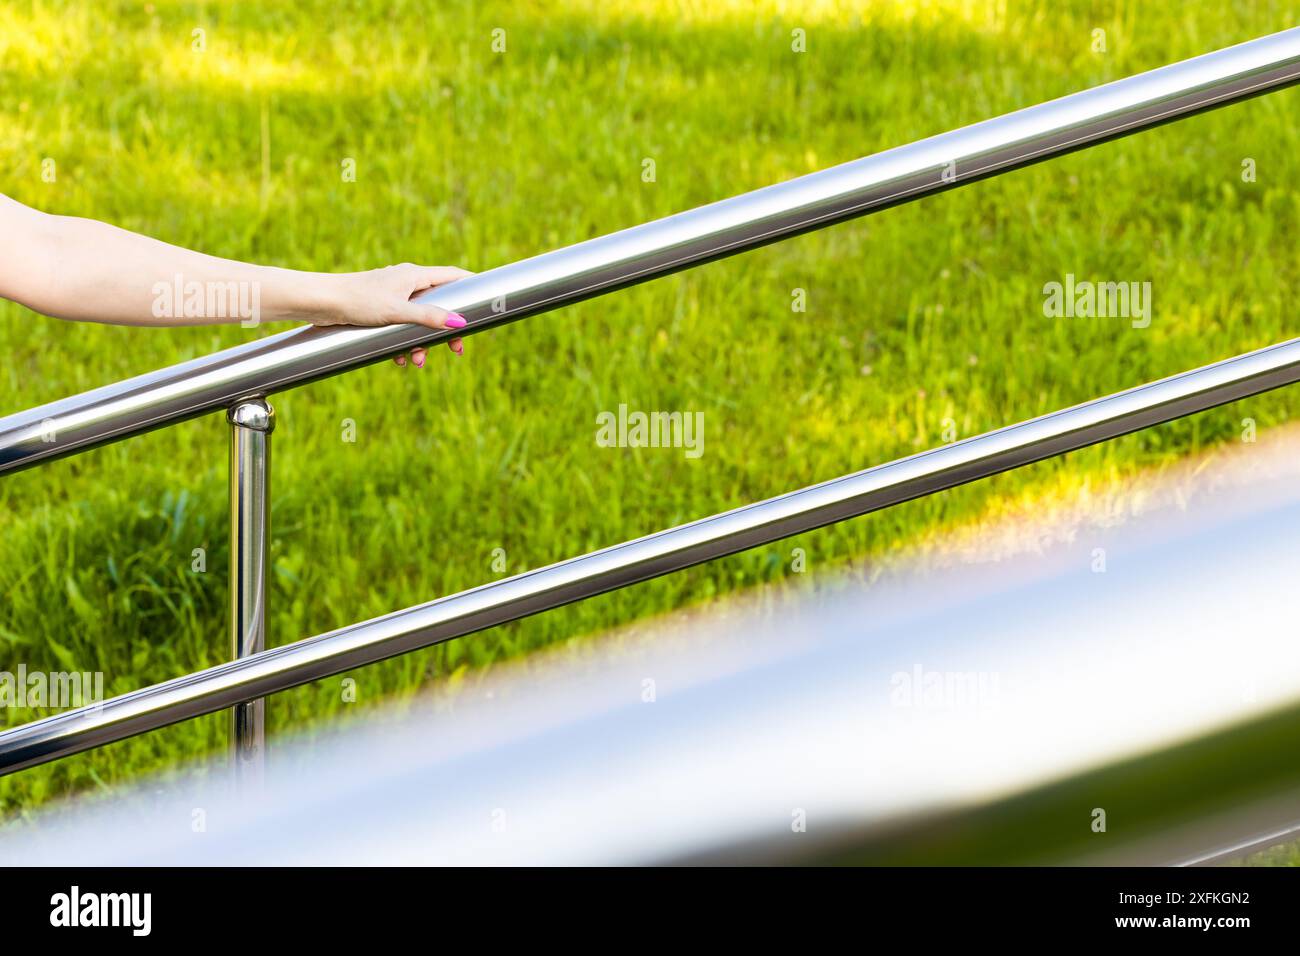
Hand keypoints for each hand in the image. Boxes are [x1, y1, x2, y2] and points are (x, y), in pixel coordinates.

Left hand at [318, 264, 472, 365]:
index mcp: (414, 275)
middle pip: (439, 304)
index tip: (485, 303)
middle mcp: (406, 282)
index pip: (453, 276)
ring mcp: (393, 295)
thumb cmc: (358, 301)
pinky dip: (403, 342)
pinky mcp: (379, 308)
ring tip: (416, 361)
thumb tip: (459, 323)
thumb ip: (429, 317)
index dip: (471, 287)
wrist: (321, 301)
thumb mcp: (398, 312)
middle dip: (445, 329)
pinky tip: (397, 358)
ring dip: (421, 342)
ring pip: (419, 320)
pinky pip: (401, 326)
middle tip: (454, 348)